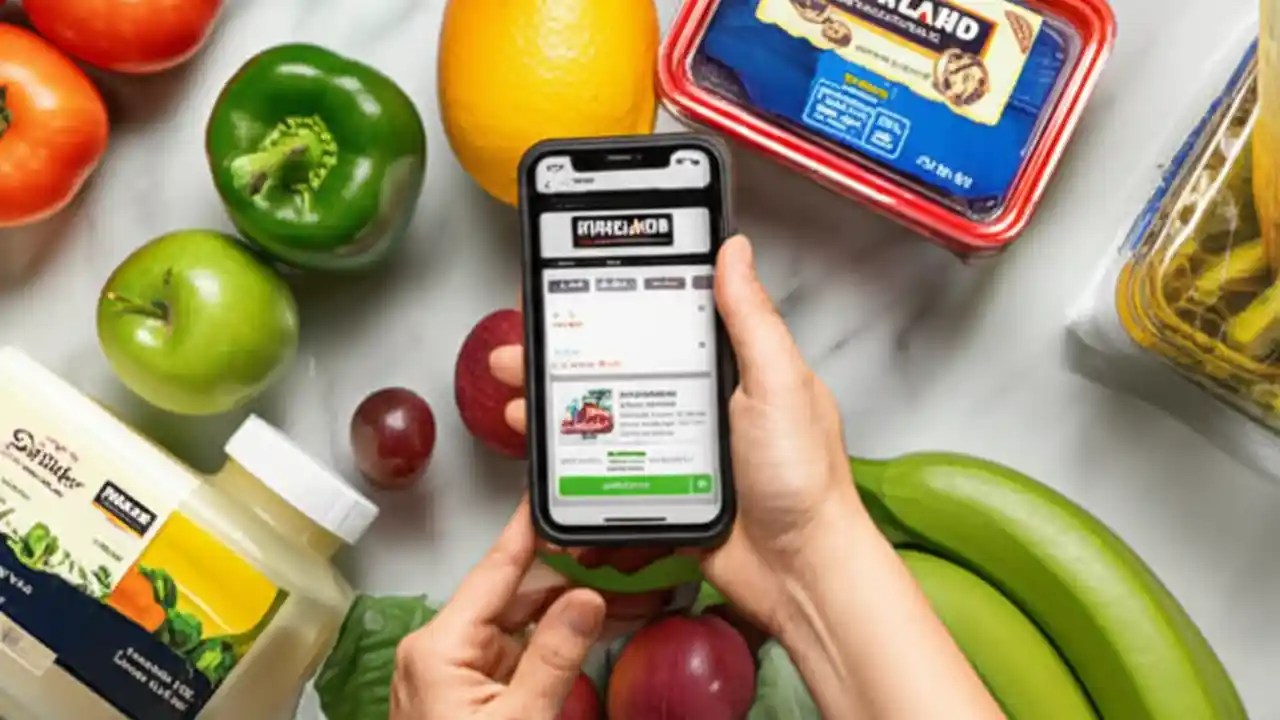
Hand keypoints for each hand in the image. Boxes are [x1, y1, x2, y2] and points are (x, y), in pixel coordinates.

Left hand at [391, 499, 605, 719]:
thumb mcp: (522, 718)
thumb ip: (555, 657)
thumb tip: (585, 601)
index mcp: (438, 649)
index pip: (493, 571)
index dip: (526, 531)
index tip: (544, 497)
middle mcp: (436, 654)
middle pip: (509, 597)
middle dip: (560, 578)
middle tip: (602, 553)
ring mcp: (449, 676)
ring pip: (513, 627)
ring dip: (557, 615)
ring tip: (605, 592)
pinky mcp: (464, 696)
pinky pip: (511, 656)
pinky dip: (545, 646)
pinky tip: (579, 637)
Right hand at [491, 234, 867, 635]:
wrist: (798, 572)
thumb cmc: (803, 481)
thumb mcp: (778, 383)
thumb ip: (751, 319)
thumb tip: (735, 251)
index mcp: (734, 368)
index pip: (666, 320)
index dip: (617, 306)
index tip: (572, 292)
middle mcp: (704, 404)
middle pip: (623, 369)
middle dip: (567, 357)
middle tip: (524, 349)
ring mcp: (682, 448)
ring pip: (610, 417)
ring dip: (561, 407)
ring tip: (522, 399)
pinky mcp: (666, 490)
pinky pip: (612, 468)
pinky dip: (576, 460)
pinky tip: (549, 454)